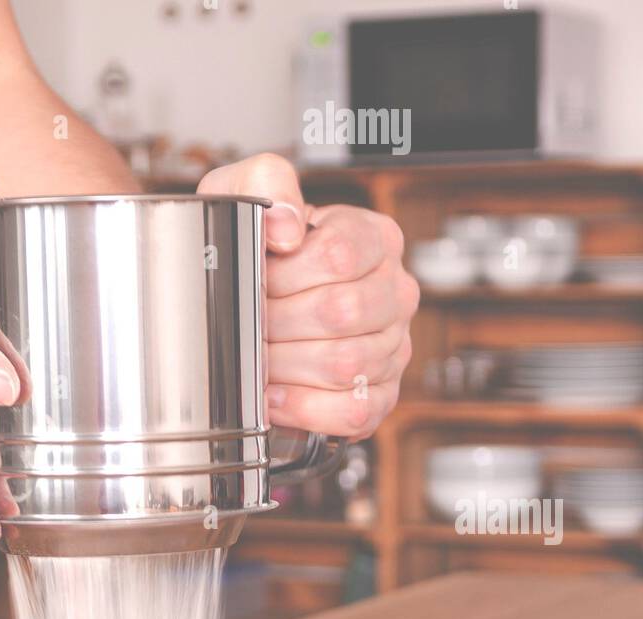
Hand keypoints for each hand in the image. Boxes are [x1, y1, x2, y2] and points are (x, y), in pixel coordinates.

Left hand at [199, 155, 417, 440]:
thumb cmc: (256, 250)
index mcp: (375, 237)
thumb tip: (285, 227)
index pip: (339, 256)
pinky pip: (354, 411)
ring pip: (346, 364)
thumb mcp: (248, 195)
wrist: (251, 304)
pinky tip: (275, 395)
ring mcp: (393, 344)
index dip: (285, 276)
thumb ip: (267, 183)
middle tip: (249, 325)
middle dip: (278, 324)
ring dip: (286, 367)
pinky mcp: (382, 393)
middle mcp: (394, 290)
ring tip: (257, 360)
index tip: (258, 280)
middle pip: (341, 313)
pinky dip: (306, 408)